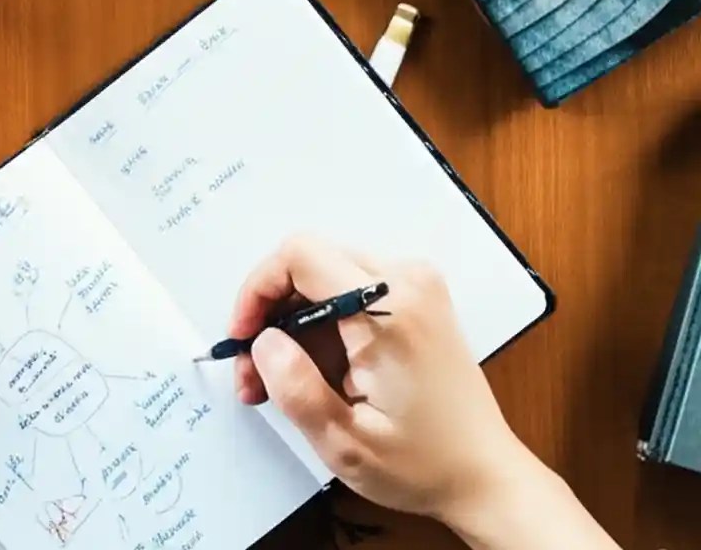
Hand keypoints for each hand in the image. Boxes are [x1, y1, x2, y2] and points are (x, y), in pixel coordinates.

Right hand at [231, 236, 618, 549]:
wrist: (484, 473)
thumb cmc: (427, 463)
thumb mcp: (345, 442)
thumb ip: (296, 388)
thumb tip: (261, 343)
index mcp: (391, 310)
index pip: (300, 255)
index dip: (257, 291)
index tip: (243, 336)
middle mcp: (407, 283)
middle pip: (307, 264)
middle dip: (269, 315)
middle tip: (254, 372)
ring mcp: (414, 287)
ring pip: (321, 278)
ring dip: (291, 325)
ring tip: (280, 382)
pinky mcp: (414, 300)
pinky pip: (345, 292)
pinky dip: (317, 327)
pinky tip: (312, 372)